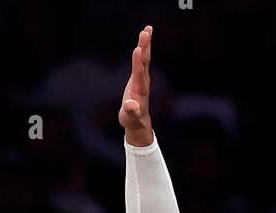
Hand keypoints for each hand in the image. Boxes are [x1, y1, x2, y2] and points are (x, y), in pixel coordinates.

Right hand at [119, 24, 153, 144]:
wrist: (138, 121)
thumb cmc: (131, 120)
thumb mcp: (128, 117)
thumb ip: (130, 111)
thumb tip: (132, 106)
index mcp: (138, 89)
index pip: (138, 73)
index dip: (137, 61)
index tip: (137, 49)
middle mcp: (143, 81)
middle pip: (144, 61)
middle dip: (145, 47)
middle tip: (146, 32)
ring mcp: (143, 77)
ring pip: (145, 58)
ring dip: (146, 43)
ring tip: (147, 29)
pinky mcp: (141, 75)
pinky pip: (143, 58)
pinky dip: (144, 47)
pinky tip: (145, 36)